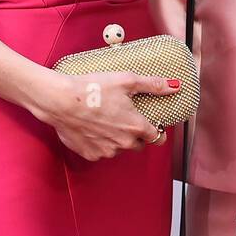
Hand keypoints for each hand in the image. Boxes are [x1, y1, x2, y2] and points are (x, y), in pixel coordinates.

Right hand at [28, 70, 184, 160]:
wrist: (61, 101)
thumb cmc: (93, 89)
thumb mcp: (127, 80)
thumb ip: (153, 84)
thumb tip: (174, 85)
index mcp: (136, 127)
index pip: (157, 137)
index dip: (157, 130)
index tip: (154, 125)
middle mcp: (123, 143)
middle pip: (139, 144)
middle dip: (136, 134)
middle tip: (126, 118)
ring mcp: (106, 151)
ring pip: (119, 149)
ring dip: (117, 139)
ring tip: (107, 121)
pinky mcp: (89, 154)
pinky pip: (101, 151)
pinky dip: (100, 143)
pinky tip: (93, 128)